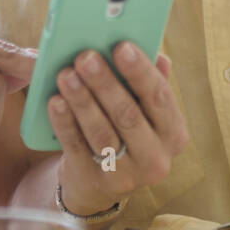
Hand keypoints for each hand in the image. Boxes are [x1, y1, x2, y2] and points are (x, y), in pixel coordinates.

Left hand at [47, 42, 187, 214]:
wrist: (100, 183)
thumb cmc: (124, 132)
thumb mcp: (144, 112)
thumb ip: (150, 84)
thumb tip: (157, 55)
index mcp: (174, 134)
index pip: (161, 98)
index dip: (141, 71)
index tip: (121, 46)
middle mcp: (156, 158)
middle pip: (129, 116)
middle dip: (105, 83)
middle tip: (86, 57)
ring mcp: (126, 175)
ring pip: (102, 133)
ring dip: (82, 101)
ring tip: (66, 75)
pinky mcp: (94, 181)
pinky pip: (77, 147)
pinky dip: (65, 123)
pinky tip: (55, 101)